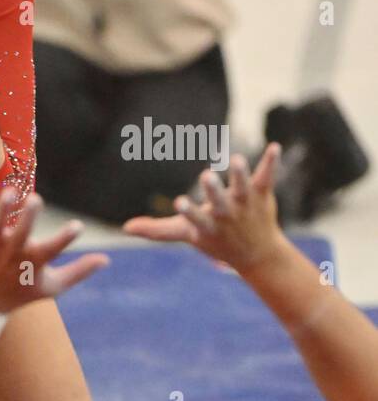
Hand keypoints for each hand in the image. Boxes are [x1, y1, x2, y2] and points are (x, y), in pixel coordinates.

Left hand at [0, 184, 109, 312]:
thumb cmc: (20, 292)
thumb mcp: (52, 287)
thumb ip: (79, 271)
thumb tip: (106, 259)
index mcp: (32, 263)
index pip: (53, 249)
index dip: (65, 238)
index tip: (77, 226)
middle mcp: (11, 252)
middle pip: (21, 234)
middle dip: (28, 218)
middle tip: (37, 200)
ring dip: (0, 209)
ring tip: (8, 192)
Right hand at [123, 145, 286, 274]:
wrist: (258, 254)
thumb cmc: (215, 241)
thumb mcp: (186, 234)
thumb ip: (156, 230)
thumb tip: (125, 227)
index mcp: (206, 225)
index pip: (195, 218)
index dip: (188, 210)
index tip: (179, 202)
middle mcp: (226, 214)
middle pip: (219, 202)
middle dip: (213, 190)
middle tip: (207, 176)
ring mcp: (245, 203)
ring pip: (243, 187)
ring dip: (240, 174)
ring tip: (236, 159)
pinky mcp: (261, 193)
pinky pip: (266, 176)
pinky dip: (271, 162)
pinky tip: (274, 147)